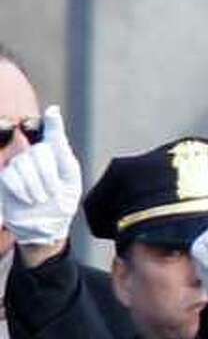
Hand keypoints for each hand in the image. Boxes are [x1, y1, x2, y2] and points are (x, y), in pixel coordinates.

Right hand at [0, 104, 82, 248]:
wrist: (47, 228)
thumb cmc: (61, 203)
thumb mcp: (69, 178)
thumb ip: (61, 148)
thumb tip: (52, 110)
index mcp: (55, 156)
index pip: (52, 134)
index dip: (53, 124)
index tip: (54, 113)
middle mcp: (35, 157)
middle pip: (39, 153)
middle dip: (48, 176)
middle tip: (52, 193)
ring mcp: (19, 166)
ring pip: (24, 165)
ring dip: (36, 186)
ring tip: (41, 199)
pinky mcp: (6, 178)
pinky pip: (11, 176)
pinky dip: (22, 190)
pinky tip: (28, 199)